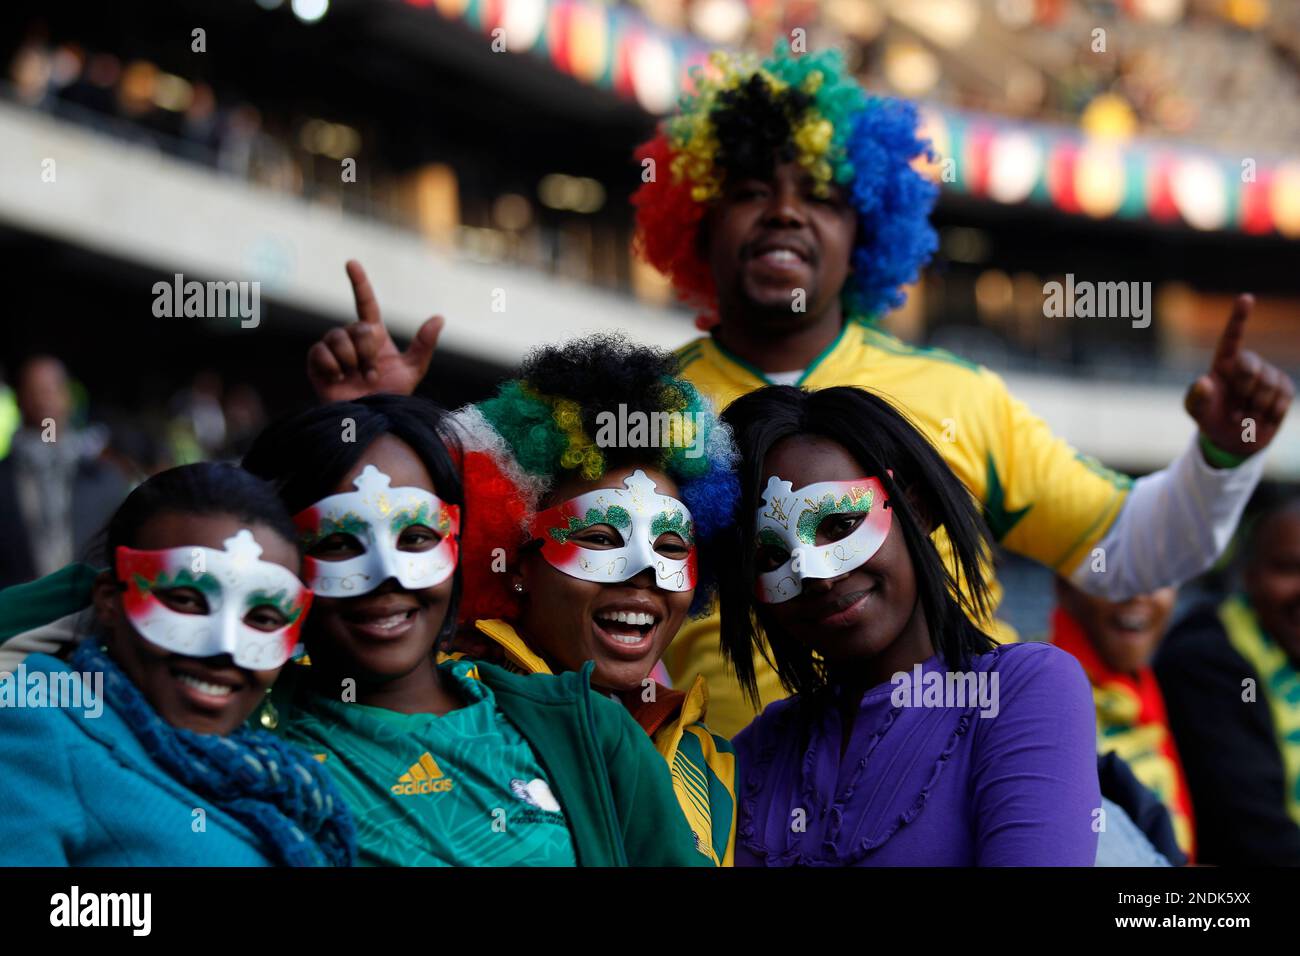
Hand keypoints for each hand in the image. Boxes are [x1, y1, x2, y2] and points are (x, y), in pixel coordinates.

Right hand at [306, 260, 443, 401]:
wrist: (370, 419)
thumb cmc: (390, 397)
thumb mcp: (412, 371)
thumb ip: (424, 345)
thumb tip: (439, 317)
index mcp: (373, 335)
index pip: (365, 302)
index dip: (359, 282)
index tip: (351, 263)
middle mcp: (352, 338)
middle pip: (358, 327)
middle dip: (368, 351)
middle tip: (371, 373)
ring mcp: (333, 349)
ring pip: (338, 337)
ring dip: (352, 361)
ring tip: (357, 379)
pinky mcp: (316, 363)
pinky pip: (321, 351)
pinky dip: (332, 366)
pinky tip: (338, 380)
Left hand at [1184, 294, 1292, 458]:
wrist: (1232, 439)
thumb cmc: (1211, 418)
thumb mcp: (1196, 411)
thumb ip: (1196, 398)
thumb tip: (1204, 382)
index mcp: (1223, 362)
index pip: (1232, 337)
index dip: (1239, 317)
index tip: (1246, 298)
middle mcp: (1247, 364)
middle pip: (1250, 364)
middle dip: (1242, 387)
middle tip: (1235, 406)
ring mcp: (1268, 375)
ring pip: (1268, 384)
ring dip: (1255, 405)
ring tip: (1244, 414)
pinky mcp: (1284, 389)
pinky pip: (1283, 398)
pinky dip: (1269, 413)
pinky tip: (1260, 418)